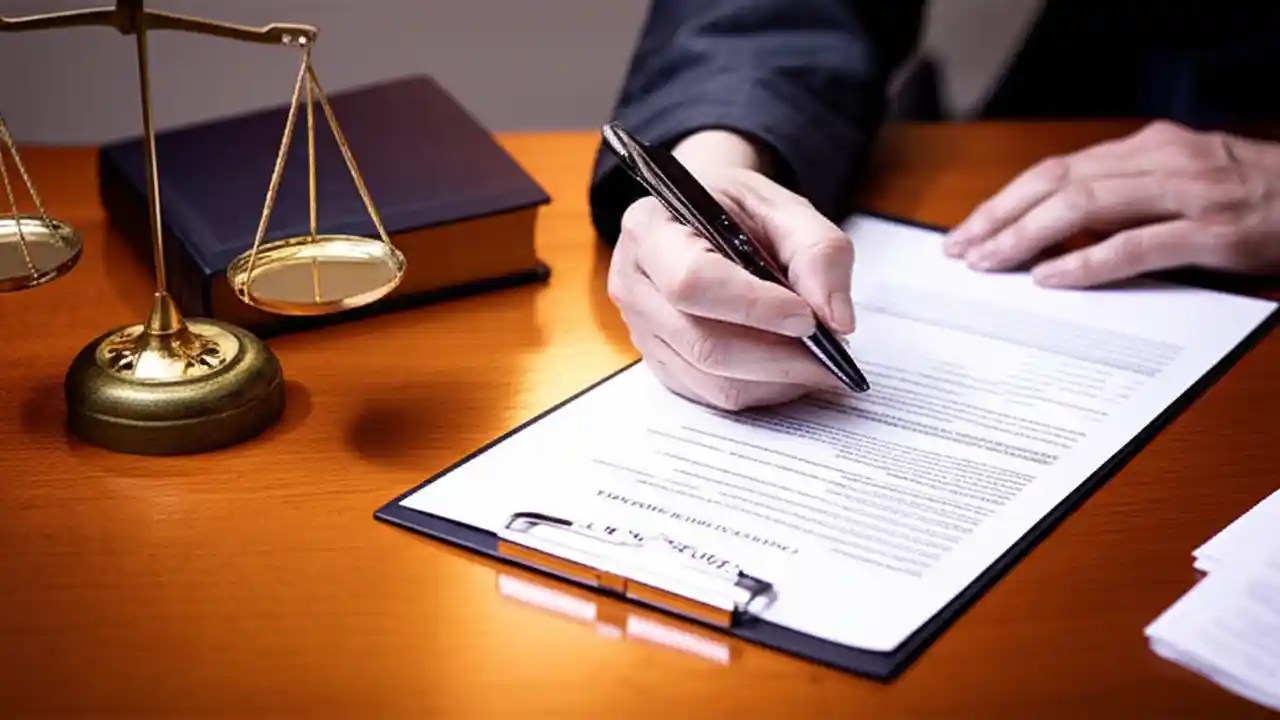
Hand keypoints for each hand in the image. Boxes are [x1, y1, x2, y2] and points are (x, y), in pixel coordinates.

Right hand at [607, 133, 855, 410]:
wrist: (705, 222)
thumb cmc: (738, 213)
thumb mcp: (784, 208)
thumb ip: (819, 252)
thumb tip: (836, 319)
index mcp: (649, 229)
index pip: (692, 282)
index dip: (754, 307)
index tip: (810, 318)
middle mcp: (633, 285)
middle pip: (703, 343)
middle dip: (778, 356)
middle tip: (834, 354)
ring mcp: (642, 332)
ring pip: (712, 379)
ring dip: (776, 379)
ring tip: (820, 361)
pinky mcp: (661, 365)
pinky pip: (714, 395)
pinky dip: (763, 390)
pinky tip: (790, 369)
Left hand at [944, 120, 1279, 286]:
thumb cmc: (1254, 196)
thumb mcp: (1182, 181)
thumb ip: (1126, 196)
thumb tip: (1057, 227)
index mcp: (1150, 147)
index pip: (1058, 169)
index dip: (1006, 199)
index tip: (969, 229)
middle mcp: (1162, 161)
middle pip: (1058, 182)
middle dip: (1001, 217)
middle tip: (961, 250)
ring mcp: (1189, 194)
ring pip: (1085, 207)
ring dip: (1027, 236)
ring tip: (990, 262)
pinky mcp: (1213, 232)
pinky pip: (1134, 245)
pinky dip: (1085, 262)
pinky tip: (1049, 277)